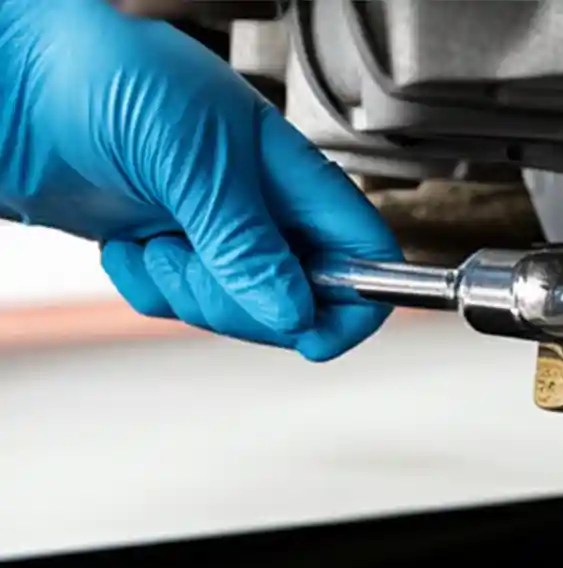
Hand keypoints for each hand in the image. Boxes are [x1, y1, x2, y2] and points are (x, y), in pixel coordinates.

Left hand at [0, 0, 402, 359]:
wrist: (17, 75)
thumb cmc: (108, 72)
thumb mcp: (196, 160)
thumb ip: (248, 242)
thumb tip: (294, 310)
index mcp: (292, 174)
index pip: (361, 250)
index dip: (356, 301)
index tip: (315, 333)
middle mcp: (262, 207)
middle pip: (301, 298)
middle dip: (248, 304)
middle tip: (200, 269)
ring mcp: (212, 230)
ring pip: (237, 308)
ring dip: (189, 293)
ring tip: (155, 243)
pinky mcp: (165, 249)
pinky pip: (175, 305)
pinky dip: (144, 287)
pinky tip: (126, 244)